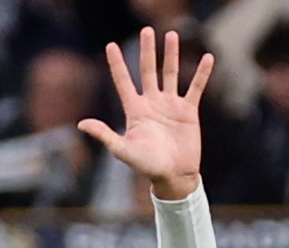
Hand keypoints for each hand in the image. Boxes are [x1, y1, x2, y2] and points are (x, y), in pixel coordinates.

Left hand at [79, 29, 211, 196]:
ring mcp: (170, 105)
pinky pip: (195, 88)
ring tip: (172, 35)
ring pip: (170, 74)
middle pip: (148, 71)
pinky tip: (207, 57)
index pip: (124, 82)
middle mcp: (152, 103)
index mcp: (135, 111)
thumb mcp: (123, 150)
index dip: (117, 64)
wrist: (174, 177)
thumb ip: (104, 135)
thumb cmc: (147, 166)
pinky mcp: (189, 111)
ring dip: (171, 55)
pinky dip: (201, 73)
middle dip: (147, 51)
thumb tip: (81, 123)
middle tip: (147, 30)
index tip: (110, 45)